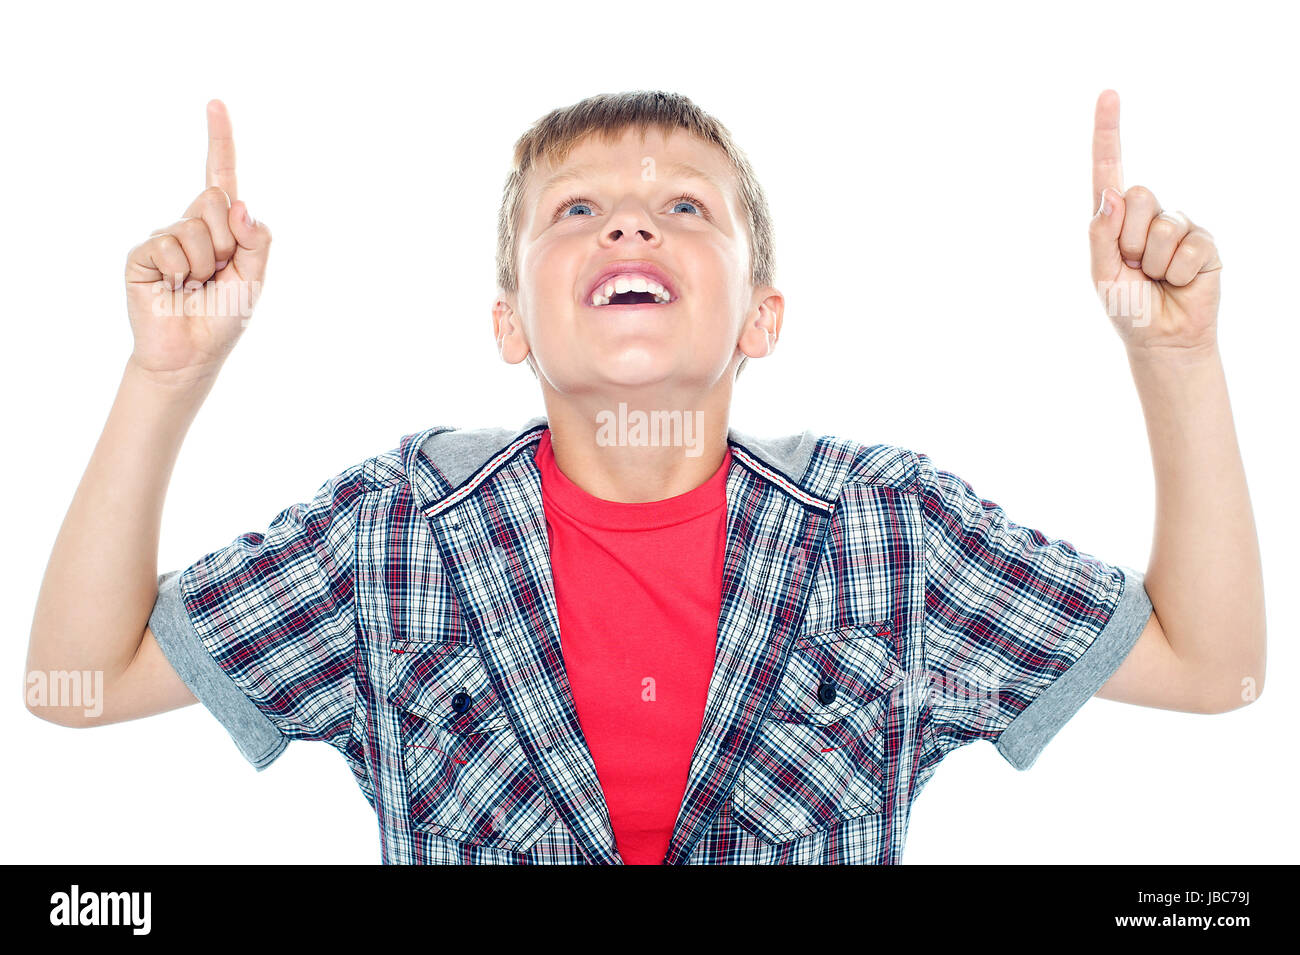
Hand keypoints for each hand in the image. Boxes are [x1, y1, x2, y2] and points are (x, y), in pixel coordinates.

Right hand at [124, 99, 270, 383]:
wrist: (192, 353)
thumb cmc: (224, 315)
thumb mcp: (255, 278)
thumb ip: (258, 240)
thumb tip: (240, 204)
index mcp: (222, 225)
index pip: (220, 175)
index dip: (220, 140)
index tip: (216, 102)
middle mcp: (192, 222)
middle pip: (215, 198)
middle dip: (227, 239)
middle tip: (218, 271)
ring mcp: (166, 236)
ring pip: (195, 226)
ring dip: (205, 263)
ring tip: (196, 285)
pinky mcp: (142, 253)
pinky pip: (168, 246)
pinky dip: (179, 272)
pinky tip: (174, 288)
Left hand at [1089, 89, 1221, 357]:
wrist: (1162, 339)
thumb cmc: (1126, 307)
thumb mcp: (1102, 275)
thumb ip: (1100, 235)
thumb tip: (1110, 194)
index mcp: (1114, 220)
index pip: (1109, 170)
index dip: (1109, 132)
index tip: (1108, 94)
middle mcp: (1146, 215)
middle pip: (1137, 194)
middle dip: (1130, 238)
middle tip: (1135, 266)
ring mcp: (1177, 226)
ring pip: (1161, 223)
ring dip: (1154, 260)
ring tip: (1156, 277)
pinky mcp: (1203, 242)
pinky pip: (1189, 245)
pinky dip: (1179, 271)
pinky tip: (1179, 282)